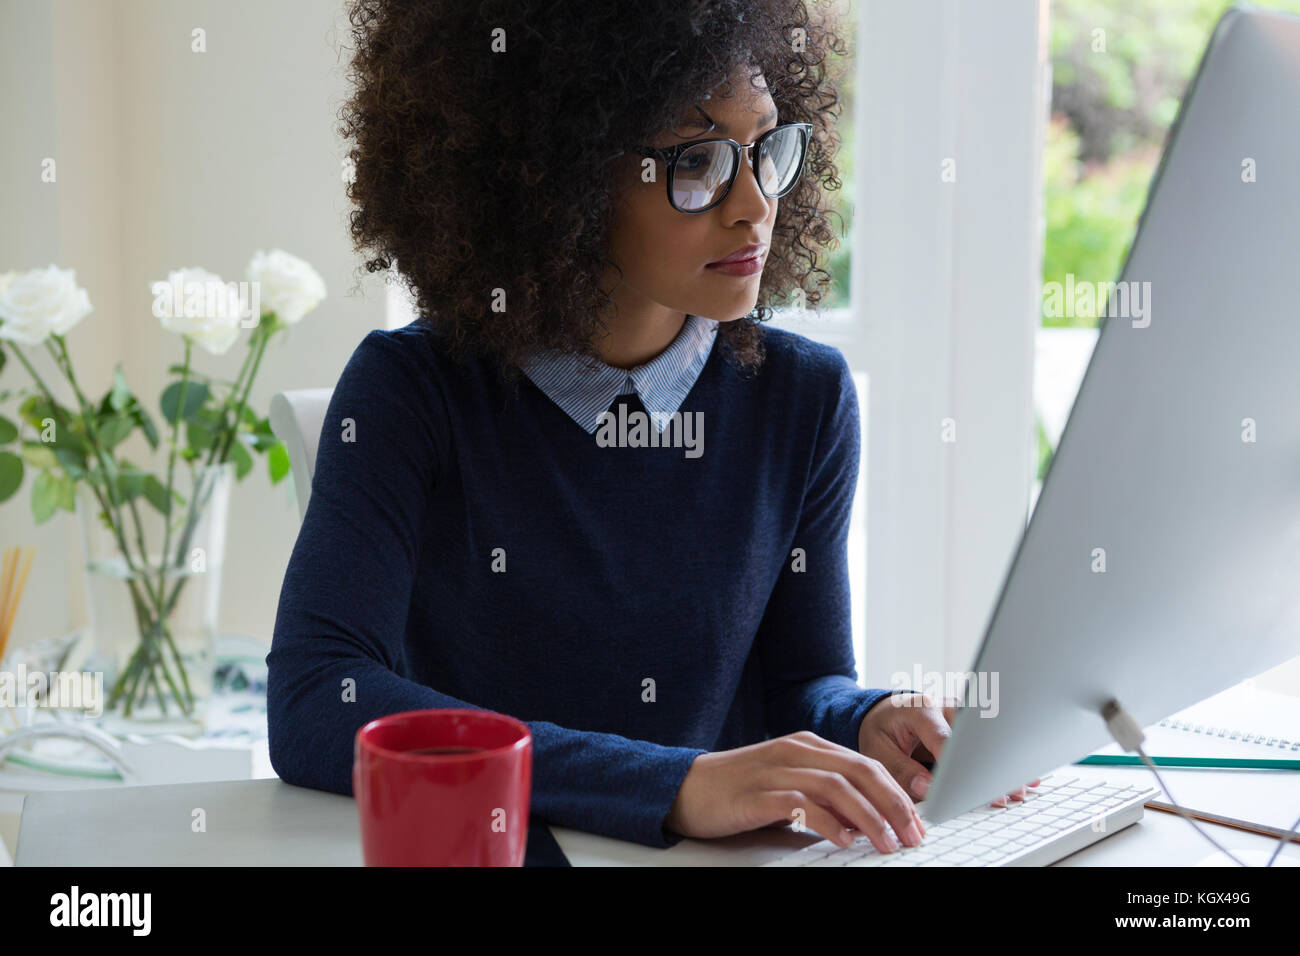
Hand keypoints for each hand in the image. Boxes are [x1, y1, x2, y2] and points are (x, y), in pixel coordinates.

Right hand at [663, 731, 927, 851]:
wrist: (684, 787)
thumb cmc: (738, 790)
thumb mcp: (787, 784)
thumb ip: (822, 794)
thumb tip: (865, 822)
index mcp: (808, 745)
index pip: (866, 764)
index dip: (897, 793)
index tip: (917, 823)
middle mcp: (797, 751)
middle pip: (860, 771)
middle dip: (894, 804)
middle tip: (914, 835)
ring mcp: (777, 769)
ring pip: (838, 786)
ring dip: (870, 816)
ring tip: (888, 842)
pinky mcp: (758, 793)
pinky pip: (803, 803)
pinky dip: (829, 821)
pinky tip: (844, 839)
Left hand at [858, 693, 1040, 808]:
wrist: (886, 710)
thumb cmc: (881, 729)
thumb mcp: (877, 748)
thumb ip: (900, 769)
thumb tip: (926, 788)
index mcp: (920, 710)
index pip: (943, 738)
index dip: (957, 765)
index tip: (969, 788)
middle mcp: (946, 708)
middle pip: (974, 736)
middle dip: (990, 764)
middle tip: (1009, 792)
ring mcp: (963, 714)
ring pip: (987, 737)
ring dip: (1003, 763)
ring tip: (1023, 787)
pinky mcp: (972, 724)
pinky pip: (990, 739)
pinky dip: (1005, 758)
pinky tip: (1026, 774)